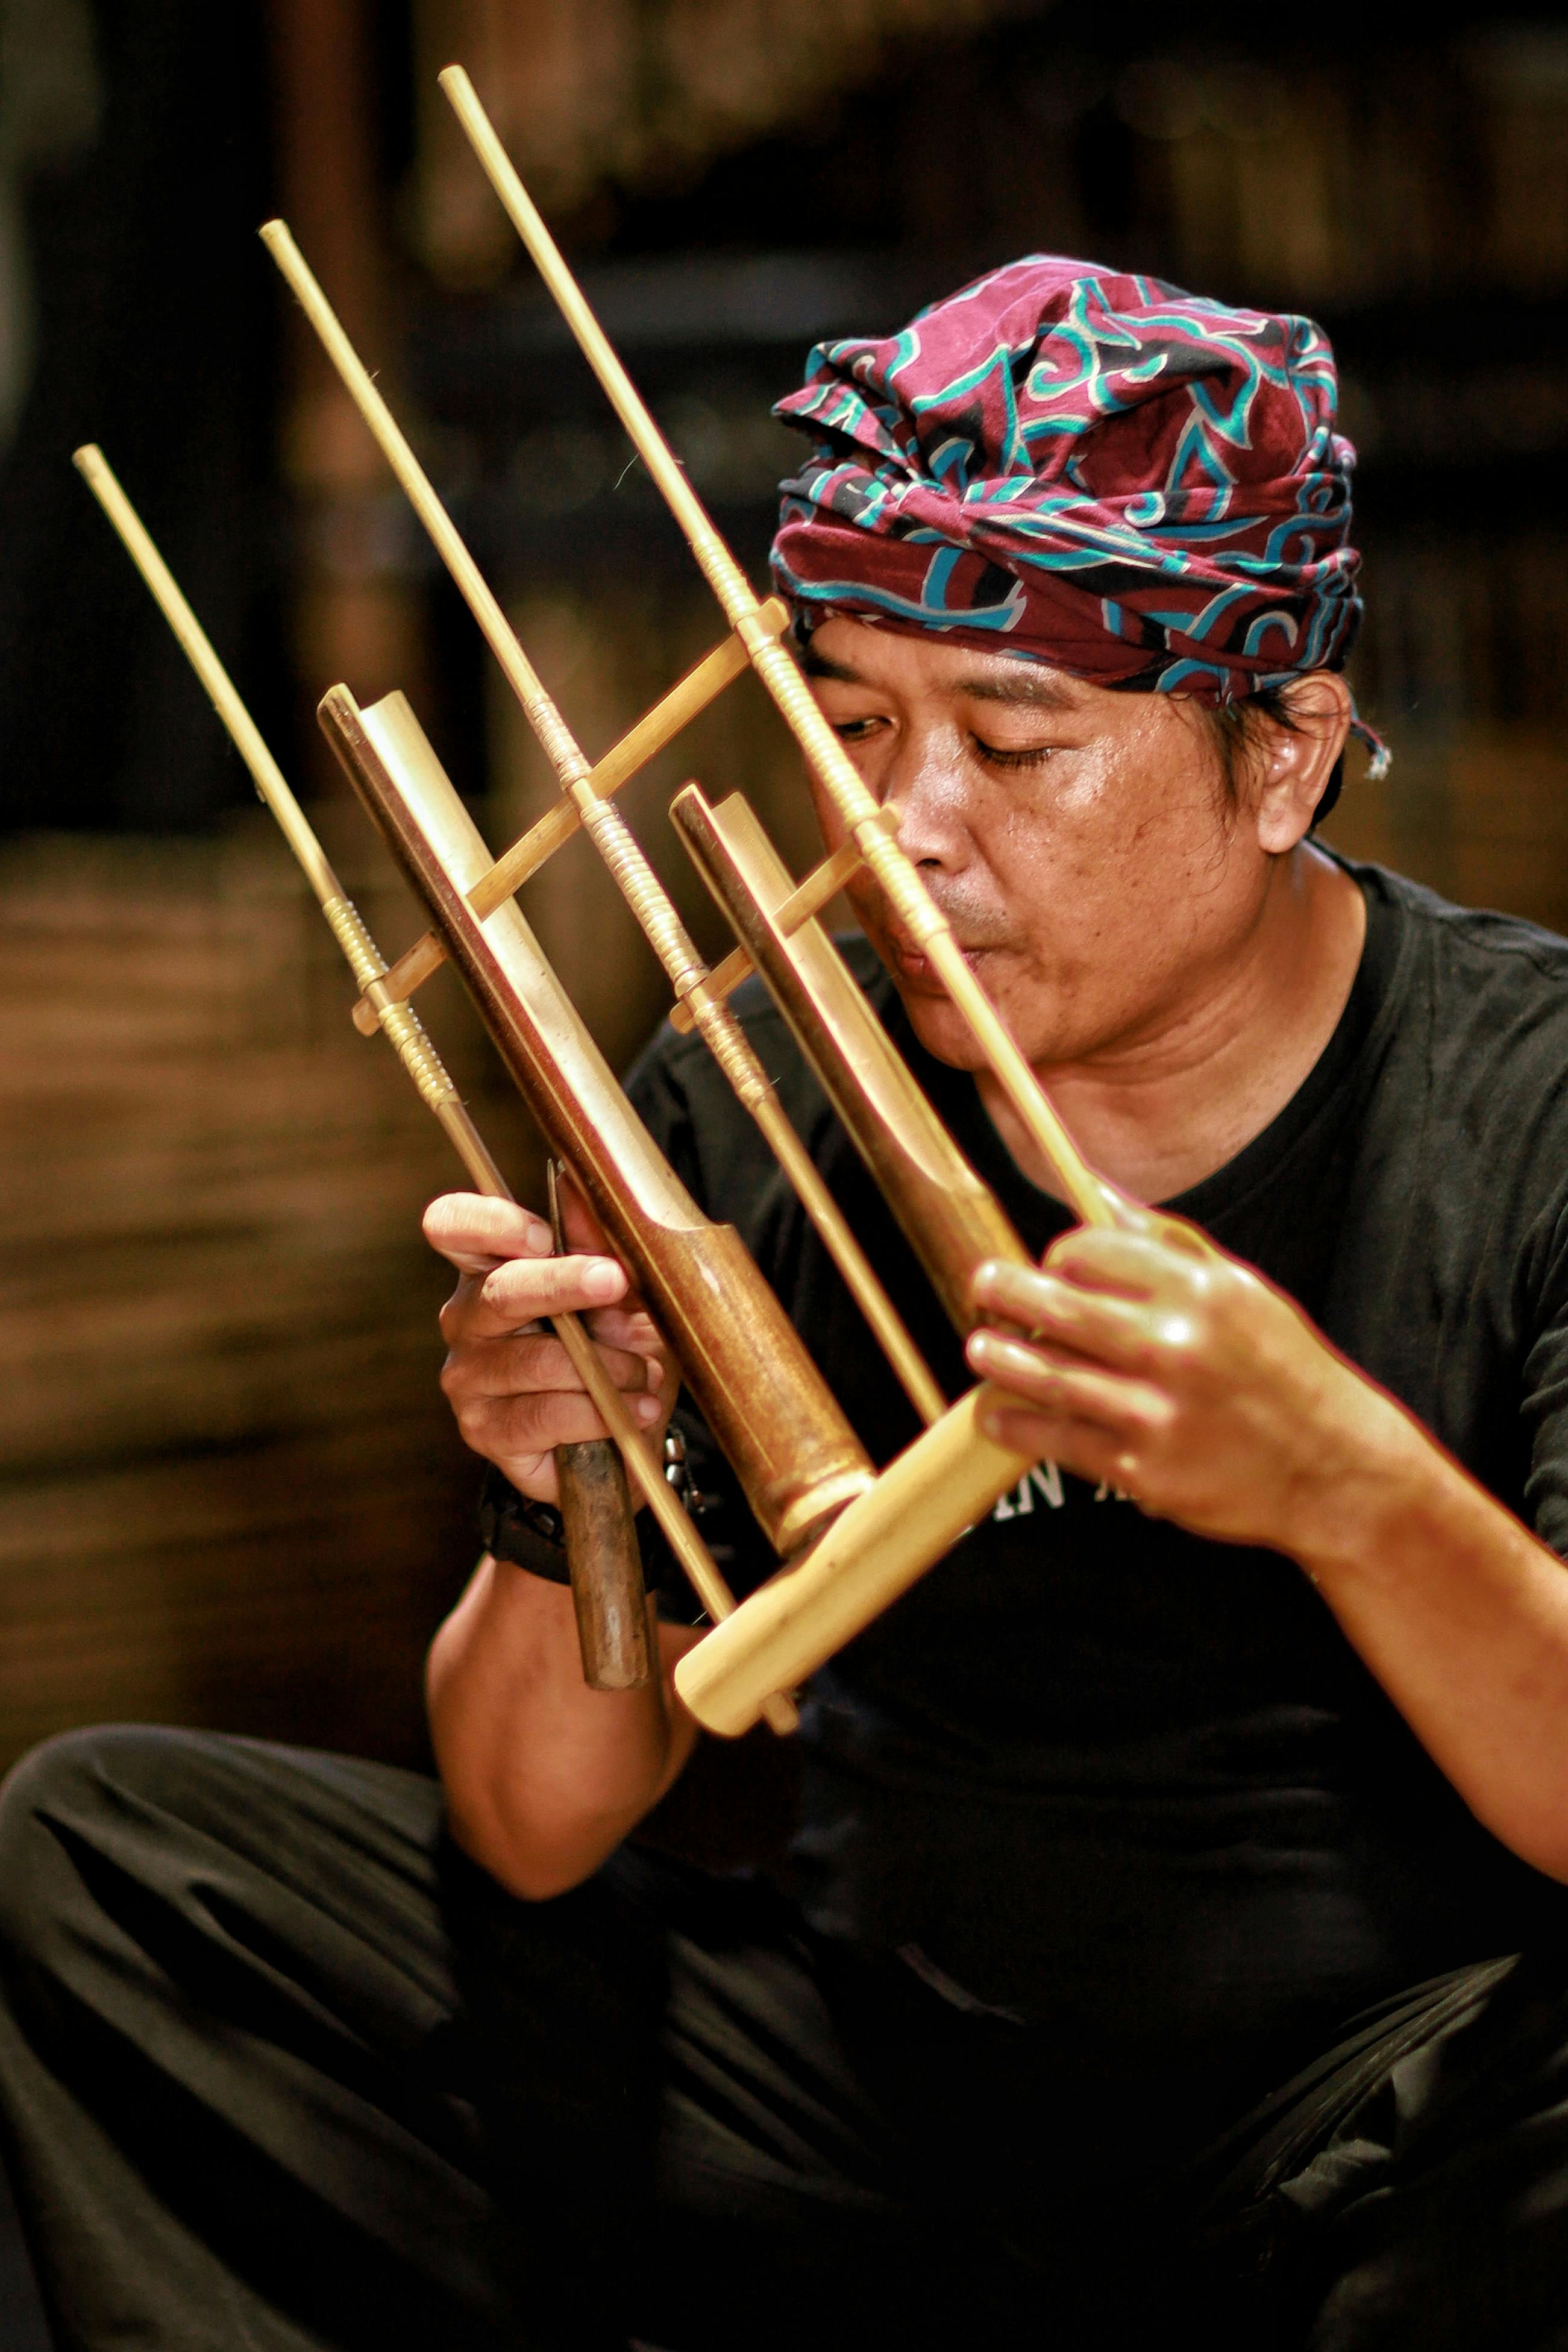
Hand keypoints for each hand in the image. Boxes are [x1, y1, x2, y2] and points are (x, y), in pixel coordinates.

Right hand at [423, 1185, 677, 1504]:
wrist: (630, 1428)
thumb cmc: (621, 1347)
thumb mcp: (624, 1289)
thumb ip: (598, 1239)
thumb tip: (576, 1180)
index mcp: (491, 1268)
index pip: (453, 1225)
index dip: (492, 1224)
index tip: (546, 1236)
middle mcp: (467, 1319)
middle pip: (500, 1291)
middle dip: (564, 1284)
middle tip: (616, 1281)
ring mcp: (468, 1378)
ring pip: (534, 1361)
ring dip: (605, 1366)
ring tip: (643, 1374)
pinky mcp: (485, 1431)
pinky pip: (543, 1416)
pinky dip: (599, 1413)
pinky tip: (633, 1411)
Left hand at [966, 1206, 1405, 1556]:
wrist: (1332, 1467)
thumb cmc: (1281, 1369)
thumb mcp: (1239, 1290)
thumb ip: (1164, 1241)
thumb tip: (1093, 1187)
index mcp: (1199, 1293)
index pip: (1093, 1251)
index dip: (1061, 1254)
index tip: (1053, 1265)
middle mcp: (1174, 1348)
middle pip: (1058, 1307)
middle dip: (1004, 1291)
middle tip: (981, 1285)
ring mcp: (1155, 1413)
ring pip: (1048, 1376)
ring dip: (999, 1358)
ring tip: (978, 1347)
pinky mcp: (1143, 1472)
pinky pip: (1059, 1441)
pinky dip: (1018, 1425)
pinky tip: (997, 1413)